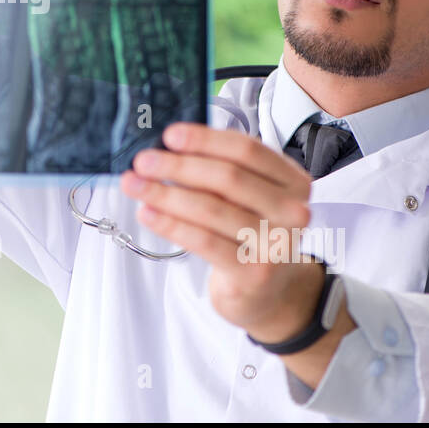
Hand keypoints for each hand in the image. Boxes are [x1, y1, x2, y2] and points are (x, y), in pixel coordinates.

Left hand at [120, 123, 323, 340]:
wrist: (269, 291)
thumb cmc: (251, 232)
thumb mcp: (249, 196)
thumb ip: (221, 170)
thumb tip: (169, 150)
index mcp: (293, 181)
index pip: (246, 150)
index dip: (205, 140)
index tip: (170, 136)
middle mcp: (292, 211)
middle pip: (228, 178)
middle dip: (178, 167)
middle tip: (143, 162)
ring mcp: (276, 244)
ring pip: (210, 209)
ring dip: (165, 195)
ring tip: (135, 186)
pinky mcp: (253, 273)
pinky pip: (203, 241)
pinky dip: (170, 224)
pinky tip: (146, 213)